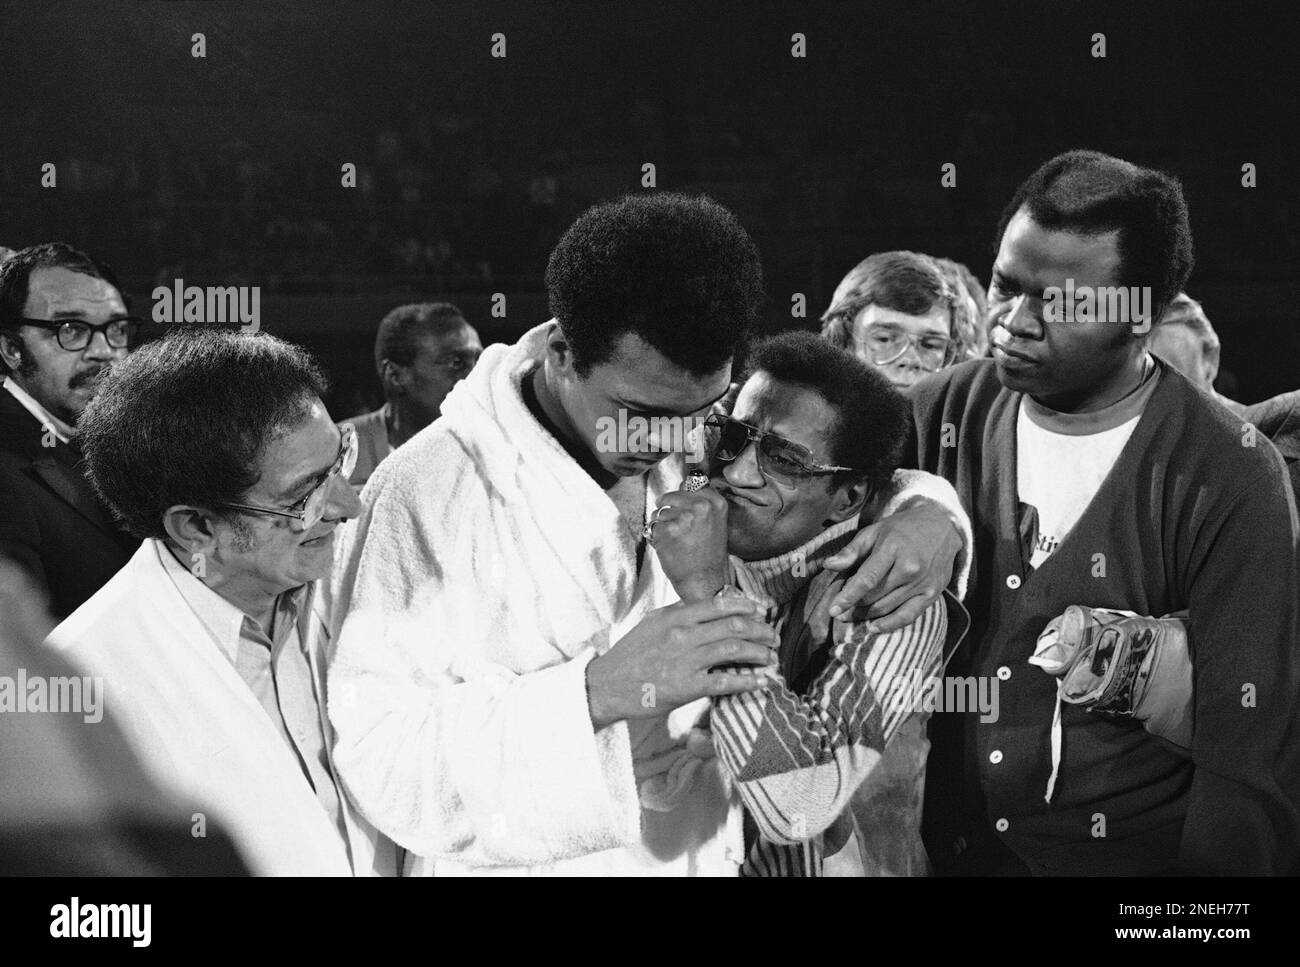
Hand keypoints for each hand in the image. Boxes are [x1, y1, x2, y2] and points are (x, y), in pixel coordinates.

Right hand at [586, 595, 777, 727]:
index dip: (747, 606)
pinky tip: (761, 681)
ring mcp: (685, 660)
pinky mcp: (687, 687)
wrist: (607, 686)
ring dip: (759, 652)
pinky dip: (748, 680)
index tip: (761, 611)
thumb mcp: (651, 623)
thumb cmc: (630, 655)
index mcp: (674, 616)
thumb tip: (707, 604)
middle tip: (772, 636)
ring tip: (771, 657)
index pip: (719, 604)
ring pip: (734, 649)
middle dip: (760, 629)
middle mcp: (682, 634)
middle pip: (733, 625)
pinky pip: (725, 682)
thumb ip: (679, 612)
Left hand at [648, 486, 729, 602]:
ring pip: (659, 512)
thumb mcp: (714, 522)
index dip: (682, 499)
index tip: (684, 511)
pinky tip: (671, 548)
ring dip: (662, 527)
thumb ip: (700, 503)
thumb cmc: (708, 555)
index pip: (689, 485)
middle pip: (670, 497)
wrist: (705, 581)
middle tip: (680, 532)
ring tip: (678, 542)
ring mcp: (683, 517)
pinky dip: (657, 538)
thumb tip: (682, 482)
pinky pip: (652, 527)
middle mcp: (701, 505)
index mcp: (715, 502)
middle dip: (669, 512)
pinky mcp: (667, 529)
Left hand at [822, 497, 960, 631]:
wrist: (942, 526)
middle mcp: (910, 567)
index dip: (848, 597)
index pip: (867, 579)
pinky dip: (890, 624)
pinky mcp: (932, 593)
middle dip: (853, 607)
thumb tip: (829, 565)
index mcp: (892, 548)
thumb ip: (852, 551)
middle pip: (875, 596)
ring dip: (866, 616)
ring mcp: (922, 582)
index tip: (833, 609)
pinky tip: (874, 628)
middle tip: (839, 613)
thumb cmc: (902, 529)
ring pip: (887, 607)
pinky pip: (908, 615)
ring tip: (850, 618)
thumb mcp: (874, 531)